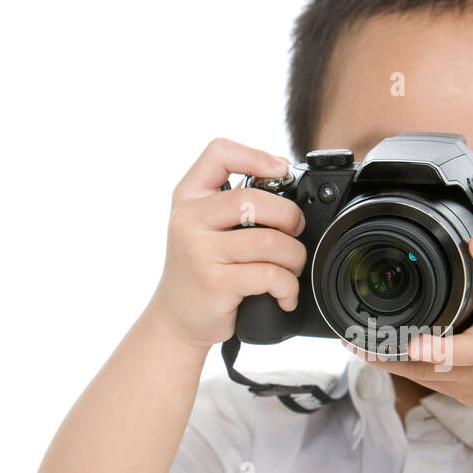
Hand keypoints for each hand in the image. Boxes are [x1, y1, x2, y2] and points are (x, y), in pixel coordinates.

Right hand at [147, 138, 307, 349]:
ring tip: (292, 268)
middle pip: (253, 199)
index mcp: (189, 196)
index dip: (256, 155)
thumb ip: (233, 201)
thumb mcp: (204, 226)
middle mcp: (189, 219)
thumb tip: (282, 171)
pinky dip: (288, 287)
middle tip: (295, 232)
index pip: (219, 153)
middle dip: (290, 217)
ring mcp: (199, 251)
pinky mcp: (215, 282)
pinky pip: (269, 275)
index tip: (282, 170)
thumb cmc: (200, 270)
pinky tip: (285, 295)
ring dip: (295, 257)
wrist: (176, 319)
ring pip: (269, 241)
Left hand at [343, 202, 472, 428]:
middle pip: (463, 349)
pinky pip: (409, 371)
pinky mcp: (448, 381)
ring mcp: (467, 369)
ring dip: (390, 353)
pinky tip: (355, 345)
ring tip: (356, 338)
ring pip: (424, 366)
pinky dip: (381, 357)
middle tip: (412, 343)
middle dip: (438, 350)